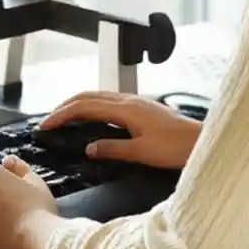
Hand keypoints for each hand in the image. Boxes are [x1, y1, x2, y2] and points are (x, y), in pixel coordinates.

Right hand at [39, 91, 202, 169]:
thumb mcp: (142, 153)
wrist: (201, 141)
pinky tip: (92, 116)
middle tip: (49, 120)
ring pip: (97, 95)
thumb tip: (89, 148)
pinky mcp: (141, 106)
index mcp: (124, 109)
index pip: (84, 107)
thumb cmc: (176, 147)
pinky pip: (108, 99)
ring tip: (64, 115)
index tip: (47, 125)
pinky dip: (92, 105)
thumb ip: (112, 149)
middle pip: (87, 95)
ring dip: (77, 103)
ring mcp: (135, 100)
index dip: (62, 115)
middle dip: (64, 105)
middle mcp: (128, 99)